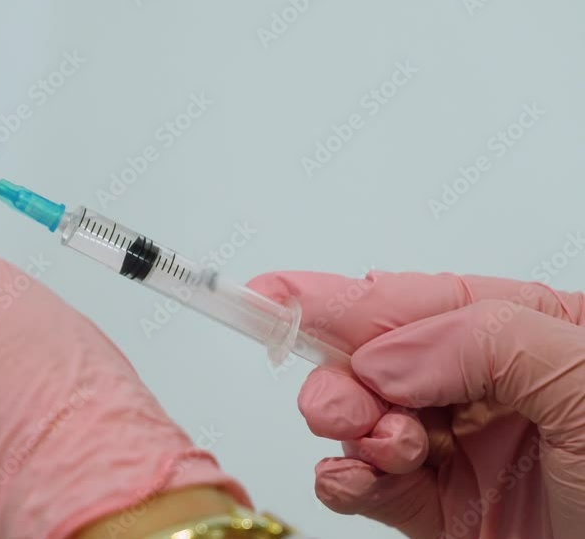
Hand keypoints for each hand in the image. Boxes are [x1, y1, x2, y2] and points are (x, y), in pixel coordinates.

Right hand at [249, 271, 584, 538]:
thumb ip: (491, 344)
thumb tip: (388, 358)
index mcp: (535, 332)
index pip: (424, 299)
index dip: (341, 294)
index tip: (270, 294)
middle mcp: (491, 387)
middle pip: (382, 360)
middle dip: (345, 374)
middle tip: (338, 403)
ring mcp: (463, 450)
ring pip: (368, 421)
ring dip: (353, 430)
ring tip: (379, 445)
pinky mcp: (442, 511)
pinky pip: (371, 486)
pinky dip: (347, 481)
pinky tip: (353, 479)